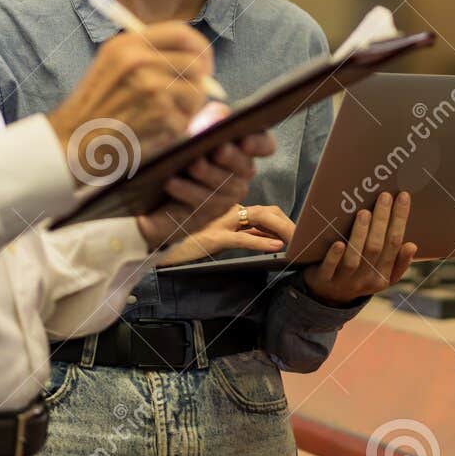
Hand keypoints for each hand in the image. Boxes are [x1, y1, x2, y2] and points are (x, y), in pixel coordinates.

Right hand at [47, 23, 212, 180]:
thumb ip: (147, 56)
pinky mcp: (158, 113)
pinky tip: (153, 134)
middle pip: (197, 62)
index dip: (199, 48)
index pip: (182, 32)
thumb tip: (195, 59)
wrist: (69, 143)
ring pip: (197, 93)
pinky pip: (186, 121)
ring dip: (188, 111)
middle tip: (191, 99)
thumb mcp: (110, 68)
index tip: (203, 63)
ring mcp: (150, 85)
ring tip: (165, 120)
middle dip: (200, 84)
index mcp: (127, 44)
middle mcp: (139, 59)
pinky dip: (174, 133)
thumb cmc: (92, 110)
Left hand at [135, 132, 276, 249]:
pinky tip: (171, 181)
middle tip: (218, 149)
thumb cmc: (179, 150)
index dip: (259, 143)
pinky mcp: (207, 213)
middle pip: (245, 166)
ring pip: (224, 186)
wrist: (153, 188)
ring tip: (192, 163)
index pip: (264, 145)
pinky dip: (186, 190)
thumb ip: (210, 118)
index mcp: (242, 148)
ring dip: (207, 173)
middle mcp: (241, 173)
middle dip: (231, 157)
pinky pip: (201, 202)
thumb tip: (214, 122)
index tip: (245, 139)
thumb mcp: (194, 128)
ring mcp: (227, 196)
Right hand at [158, 204, 294, 266]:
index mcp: (227, 207)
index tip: (296, 235)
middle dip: (287, 225)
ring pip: (258, 220)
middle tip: (302, 240)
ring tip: (296, 242)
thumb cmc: (183, 238)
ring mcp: (218, 221)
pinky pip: (242, 238)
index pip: (264, 211)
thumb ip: (241, 233)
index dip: (283, 222)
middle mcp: (225, 209)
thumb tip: (267, 239)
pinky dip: (262, 243)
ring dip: (281, 231)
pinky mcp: (212, 236)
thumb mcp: (217, 234)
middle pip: (266, 212)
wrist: (152, 241)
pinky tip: (277, 248)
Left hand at [303, 191, 415, 304]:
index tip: (403, 196)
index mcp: (383, 276)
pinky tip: (338, 242)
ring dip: (360, 235)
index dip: (399, 219)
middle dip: (382, 220)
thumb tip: (411, 245)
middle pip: (376, 247)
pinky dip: (334, 256)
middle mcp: (365, 279)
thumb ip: (398, 261)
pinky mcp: (324, 280)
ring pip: (354, 258)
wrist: (328, 297)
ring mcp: (344, 281)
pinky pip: (330, 269)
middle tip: (384, 196)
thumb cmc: (359, 275)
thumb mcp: (381, 274)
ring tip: (364, 212)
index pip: (394, 243)